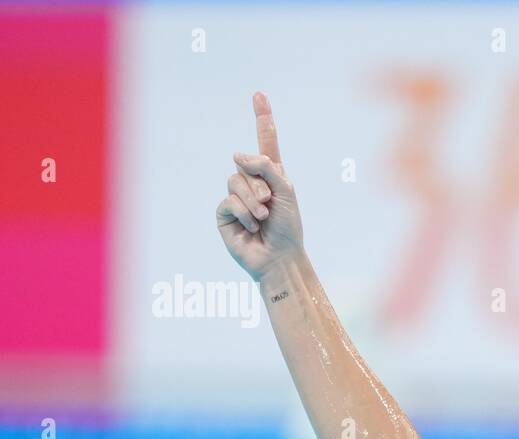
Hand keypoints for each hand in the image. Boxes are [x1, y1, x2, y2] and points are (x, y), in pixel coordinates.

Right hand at [215, 92, 304, 280]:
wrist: (280, 257)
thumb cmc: (288, 228)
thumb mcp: (286, 192)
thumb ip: (266, 167)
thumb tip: (236, 154)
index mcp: (272, 175)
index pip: (265, 142)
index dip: (262, 118)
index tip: (259, 94)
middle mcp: (252, 182)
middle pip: (246, 164)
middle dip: (261, 185)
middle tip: (270, 205)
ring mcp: (236, 196)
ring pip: (234, 180)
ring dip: (253, 201)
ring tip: (263, 218)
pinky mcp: (224, 212)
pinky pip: (228, 200)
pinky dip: (244, 213)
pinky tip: (252, 227)